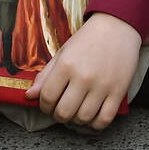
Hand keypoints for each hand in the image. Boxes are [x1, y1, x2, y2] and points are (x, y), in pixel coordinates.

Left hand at [25, 12, 139, 130]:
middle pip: (64, 113)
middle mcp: (83, 77)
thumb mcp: (63, 53)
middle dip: (58, 115)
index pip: (47, 98)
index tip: (48, 105)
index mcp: (66, 66)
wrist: (118, 26)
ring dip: (76, 120)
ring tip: (77, 111)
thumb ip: (45, 75)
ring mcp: (102, 85)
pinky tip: (92, 116)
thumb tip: (29, 96)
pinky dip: (96, 124)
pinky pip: (105, 119)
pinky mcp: (119, 91)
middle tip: (62, 109)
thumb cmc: (88, 39)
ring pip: (83, 118)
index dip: (44, 106)